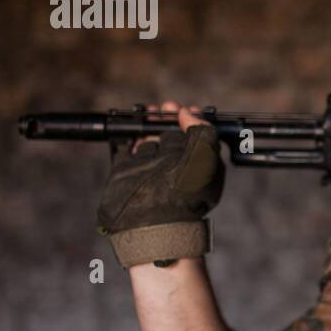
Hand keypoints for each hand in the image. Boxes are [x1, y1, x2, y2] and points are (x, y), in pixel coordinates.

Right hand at [97, 101, 225, 267]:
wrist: (154, 221)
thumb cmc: (186, 194)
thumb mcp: (206, 158)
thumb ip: (202, 131)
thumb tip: (188, 113)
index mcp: (197, 163)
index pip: (194, 134)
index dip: (188, 119)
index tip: (182, 110)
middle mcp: (174, 165)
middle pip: (168, 132)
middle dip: (164, 117)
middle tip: (161, 109)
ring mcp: (150, 168)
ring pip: (147, 137)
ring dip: (146, 124)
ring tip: (146, 115)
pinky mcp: (127, 171)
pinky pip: (124, 148)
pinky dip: (125, 137)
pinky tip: (129, 129)